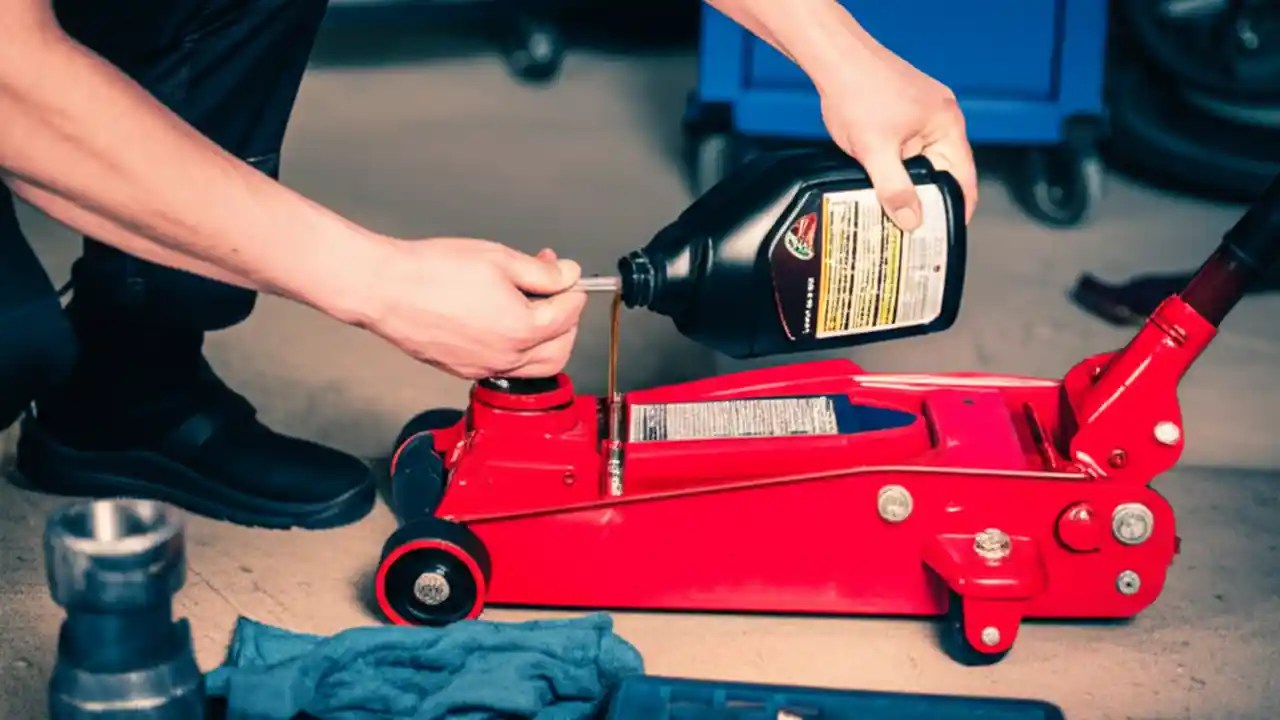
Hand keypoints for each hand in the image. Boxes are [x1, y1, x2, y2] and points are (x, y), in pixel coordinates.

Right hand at [362, 238, 586, 378]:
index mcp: (522, 330)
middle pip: (561, 349)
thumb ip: (543, 271)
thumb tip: (569, 275)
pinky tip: (502, 317)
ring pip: (535, 364)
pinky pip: (506, 365)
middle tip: (554, 290)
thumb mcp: (499, 259)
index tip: (566, 274)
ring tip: (528, 303)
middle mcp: (507, 358)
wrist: (385, 290)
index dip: (572, 290)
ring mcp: (485, 368)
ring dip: (544, 337)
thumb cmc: (433, 272)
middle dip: (566, 320)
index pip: (569, 315)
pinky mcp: (464, 370)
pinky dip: (517, 347)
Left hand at [815, 40, 978, 230]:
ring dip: (906, 184)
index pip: (964, 178)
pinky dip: (895, 167)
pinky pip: (906, 149)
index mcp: (947, 125)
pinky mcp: (902, 114)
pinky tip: (878, 183)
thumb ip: (894, 188)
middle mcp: (940, 118)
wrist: (834, 58)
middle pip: (941, 172)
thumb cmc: (858, 91)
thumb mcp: (875, 150)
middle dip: (926, 200)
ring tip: (892, 212)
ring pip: (919, 163)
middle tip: (911, 231)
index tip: (942, 234)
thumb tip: (912, 221)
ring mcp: (921, 114)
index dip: (956, 209)